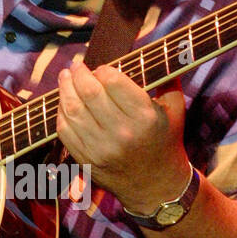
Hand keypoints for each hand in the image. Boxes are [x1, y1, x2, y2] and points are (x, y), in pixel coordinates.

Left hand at [56, 59, 189, 211]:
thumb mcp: (175, 108)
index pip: (113, 81)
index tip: (101, 68)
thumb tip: (152, 51)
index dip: (103, 69)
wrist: (157, 186)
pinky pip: (65, 131)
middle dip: (79, 74)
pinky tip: (64, 102)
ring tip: (65, 77)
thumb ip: (166, 78)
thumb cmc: (166, 140)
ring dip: (64, 89)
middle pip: (89, 93)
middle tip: (76, 66)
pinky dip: (61, 113)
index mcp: (145, 117)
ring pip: (72, 110)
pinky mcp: (87, 161)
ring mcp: (101, 149)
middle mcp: (122, 133)